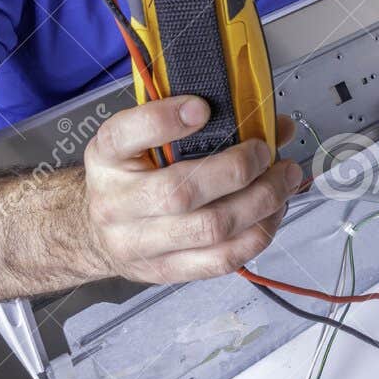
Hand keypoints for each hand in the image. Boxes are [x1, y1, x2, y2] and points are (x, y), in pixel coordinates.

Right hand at [83, 96, 300, 283]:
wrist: (97, 233)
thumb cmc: (129, 178)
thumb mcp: (142, 140)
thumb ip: (196, 123)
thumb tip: (272, 123)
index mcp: (106, 158)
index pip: (124, 134)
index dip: (164, 119)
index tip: (202, 107)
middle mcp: (116, 202)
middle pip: (181, 191)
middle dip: (238, 169)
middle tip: (265, 152)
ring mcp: (139, 243)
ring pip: (210, 228)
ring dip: (260, 202)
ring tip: (282, 181)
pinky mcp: (166, 271)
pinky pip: (221, 260)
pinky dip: (257, 234)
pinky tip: (271, 213)